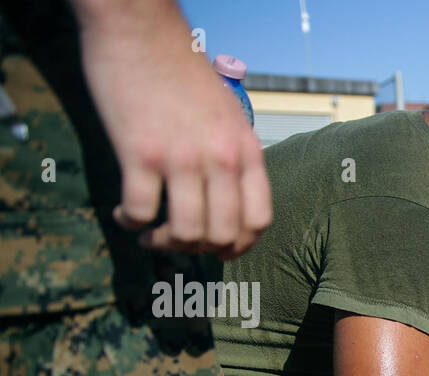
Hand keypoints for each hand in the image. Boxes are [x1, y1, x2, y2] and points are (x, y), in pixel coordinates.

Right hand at [75, 0, 270, 258]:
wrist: (139, 28)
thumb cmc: (181, 69)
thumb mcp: (227, 112)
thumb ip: (233, 154)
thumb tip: (230, 197)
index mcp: (246, 150)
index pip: (259, 220)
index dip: (241, 246)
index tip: (220, 250)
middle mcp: (221, 158)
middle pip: (223, 234)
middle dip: (200, 249)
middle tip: (177, 241)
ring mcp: (182, 158)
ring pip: (185, 232)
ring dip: (164, 243)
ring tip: (149, 235)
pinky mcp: (141, 153)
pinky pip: (140, 212)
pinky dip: (131, 222)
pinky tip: (124, 215)